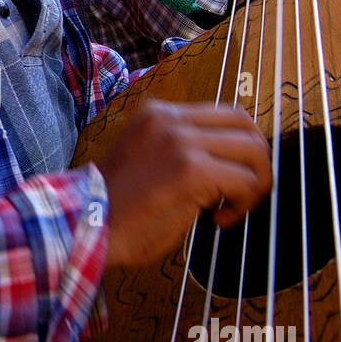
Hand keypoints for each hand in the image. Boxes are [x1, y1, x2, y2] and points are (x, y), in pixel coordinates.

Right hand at [97, 100, 271, 268]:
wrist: (83, 227)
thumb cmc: (113, 209)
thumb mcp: (145, 159)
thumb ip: (180, 152)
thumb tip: (227, 165)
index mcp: (159, 114)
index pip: (225, 115)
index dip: (240, 148)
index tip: (231, 180)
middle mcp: (171, 119)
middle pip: (246, 126)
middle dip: (257, 164)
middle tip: (242, 196)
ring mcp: (181, 141)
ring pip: (254, 151)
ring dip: (254, 186)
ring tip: (231, 210)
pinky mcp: (191, 170)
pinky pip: (245, 182)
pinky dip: (242, 206)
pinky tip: (216, 222)